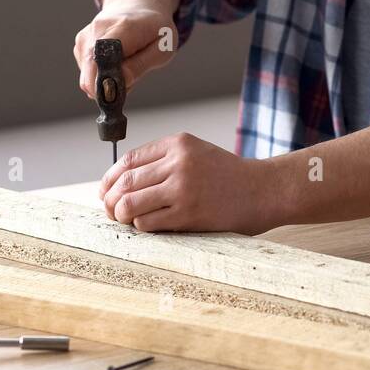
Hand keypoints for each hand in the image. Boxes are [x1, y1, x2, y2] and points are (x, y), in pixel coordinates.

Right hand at [74, 1, 176, 97]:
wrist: (140, 5)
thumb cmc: (155, 30)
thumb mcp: (162, 48)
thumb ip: (141, 66)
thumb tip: (118, 83)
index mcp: (123, 27)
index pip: (103, 56)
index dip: (105, 80)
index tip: (116, 95)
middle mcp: (98, 29)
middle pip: (91, 70)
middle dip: (107, 88)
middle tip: (129, 85)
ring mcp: (86, 36)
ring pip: (88, 76)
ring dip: (107, 82)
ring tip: (128, 68)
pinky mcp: (80, 44)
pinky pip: (87, 72)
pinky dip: (101, 76)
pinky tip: (116, 64)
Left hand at [99, 133, 269, 233]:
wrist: (264, 190)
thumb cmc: (229, 176)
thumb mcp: (197, 153)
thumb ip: (163, 160)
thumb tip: (119, 182)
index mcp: (178, 143)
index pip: (128, 160)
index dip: (110, 179)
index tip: (106, 191)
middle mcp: (179, 162)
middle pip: (125, 182)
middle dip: (111, 200)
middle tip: (111, 210)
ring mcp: (183, 188)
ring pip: (130, 203)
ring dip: (121, 215)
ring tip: (125, 219)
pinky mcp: (188, 213)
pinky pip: (147, 222)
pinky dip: (141, 226)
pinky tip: (148, 225)